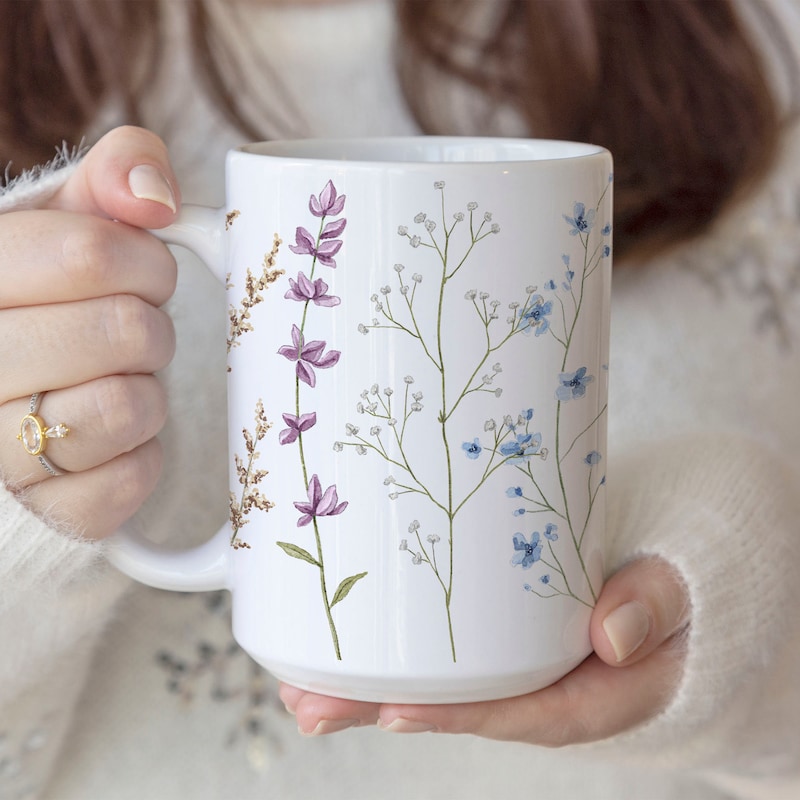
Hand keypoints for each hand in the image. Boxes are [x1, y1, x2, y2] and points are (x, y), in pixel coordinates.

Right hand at [0, 126, 179, 538]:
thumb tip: (154, 196)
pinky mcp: (43, 514)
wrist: (16, 397)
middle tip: (131, 334)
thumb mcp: (64, 222)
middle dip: (150, 327)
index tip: (142, 275)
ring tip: (114, 384)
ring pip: (126, 408)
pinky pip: (130, 479)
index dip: (147, 262)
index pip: (92, 254)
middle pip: (123, 331)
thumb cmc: (47, 303)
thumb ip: (111, 178)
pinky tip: (109, 440)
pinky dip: (141, 456)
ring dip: (146, 392)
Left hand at [280, 556, 689, 743]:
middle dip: (378, 707)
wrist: (669, 582)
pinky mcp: (497, 636)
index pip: (516, 711)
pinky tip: (340, 645)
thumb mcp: (679, 594)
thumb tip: (614, 635)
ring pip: (437, 680)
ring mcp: (512, 662)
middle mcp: (539, 686)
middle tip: (307, 704)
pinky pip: (443, 651)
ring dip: (366, 684)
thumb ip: (656, 604)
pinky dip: (392, 653)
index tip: (392, 711)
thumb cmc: (672, 592)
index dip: (454, 713)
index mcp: (587, 691)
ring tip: (297, 683)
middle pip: (455, 704)